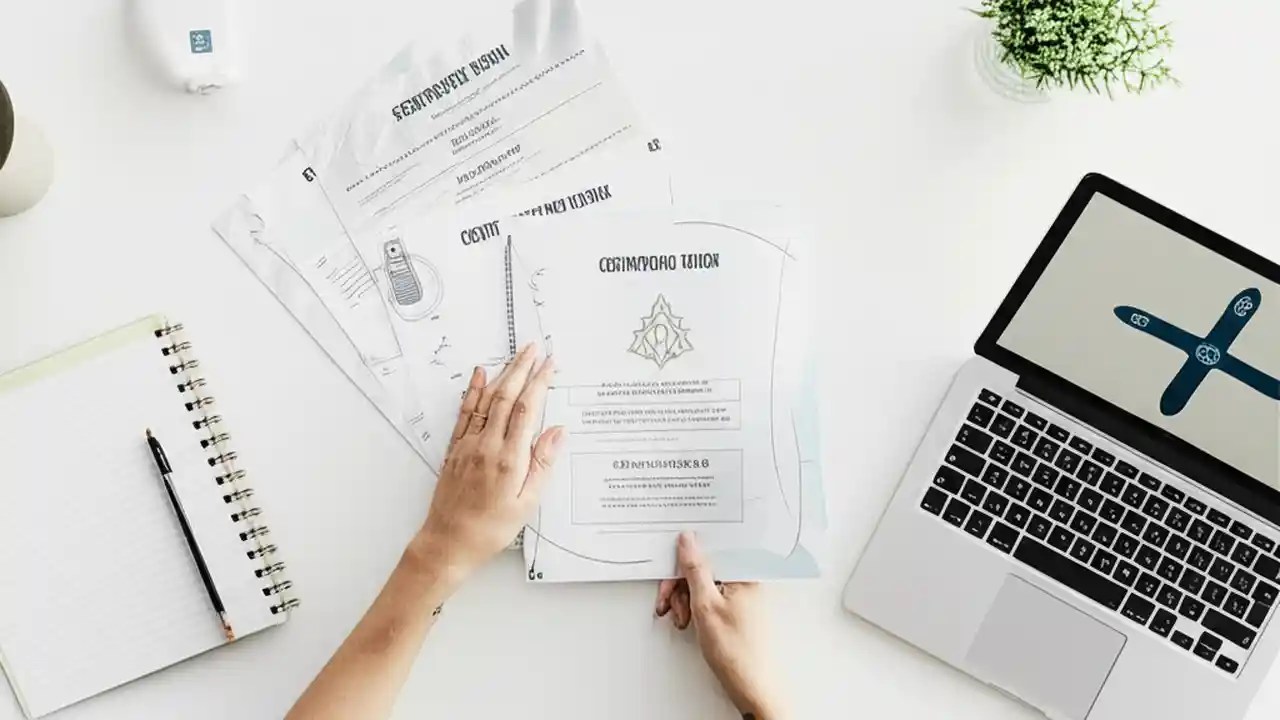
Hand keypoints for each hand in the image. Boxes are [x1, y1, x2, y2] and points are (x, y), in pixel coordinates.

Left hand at [413, 344, 562, 589]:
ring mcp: (468, 445)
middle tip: (534, 348)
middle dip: (521, 369)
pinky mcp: (454, 450)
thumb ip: (542, 464)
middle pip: (506, 396)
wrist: (448, 543)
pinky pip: (465, 413)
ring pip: (486, 400)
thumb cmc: (490, 530)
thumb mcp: (526, 503)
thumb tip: (557, 432)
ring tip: (515, 355)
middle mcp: (486, 446)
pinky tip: (478, 375)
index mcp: (509, 459)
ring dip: (502, 374)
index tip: (550, 364)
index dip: (539, 382)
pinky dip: (472, 391)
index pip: (527, 409)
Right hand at [656, 533, 782, 718]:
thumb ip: (695, 569)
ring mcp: (742, 594)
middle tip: (670, 601)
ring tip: (683, 617)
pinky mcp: (737, 607)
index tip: (671, 574)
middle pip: (704, 568)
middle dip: (681, 585)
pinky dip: (695, 606)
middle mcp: (747, 580)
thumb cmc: (736, 651)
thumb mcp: (706, 605)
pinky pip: (710, 596)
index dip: (685, 562)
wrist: (750, 684)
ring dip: (686, 599)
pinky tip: (691, 619)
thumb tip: (688, 542)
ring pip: (704, 584)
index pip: (710, 551)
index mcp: (745, 573)